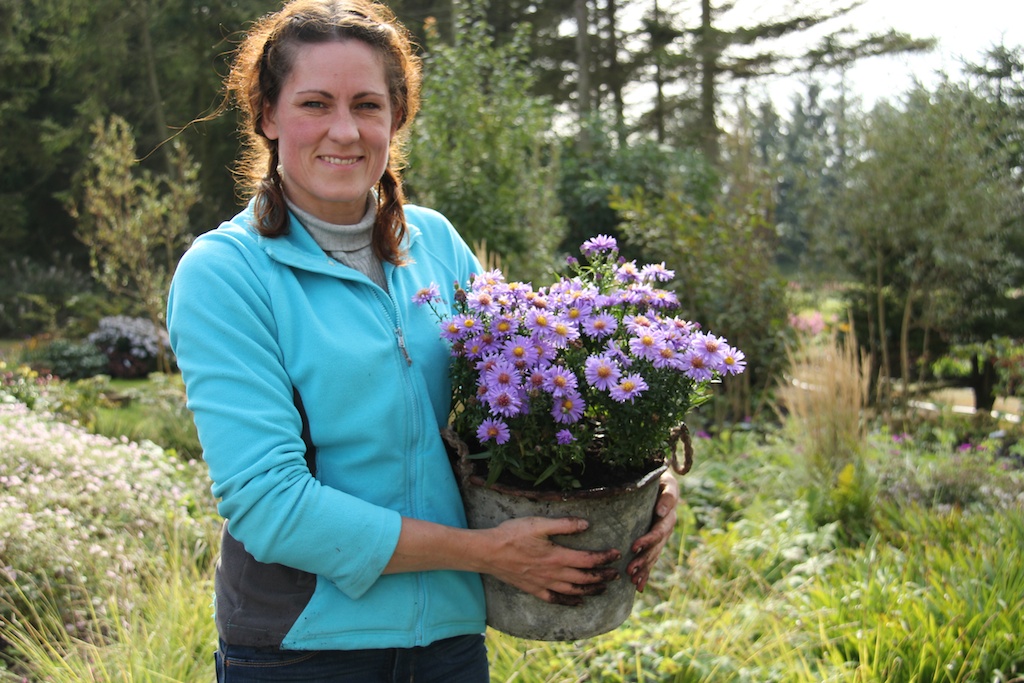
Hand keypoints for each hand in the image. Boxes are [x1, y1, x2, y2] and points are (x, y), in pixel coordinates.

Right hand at [481, 517, 620, 605]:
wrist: (488, 552)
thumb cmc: (512, 534)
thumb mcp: (539, 523)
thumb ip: (564, 524)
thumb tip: (586, 524)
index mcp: (557, 556)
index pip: (588, 560)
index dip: (605, 558)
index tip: (616, 554)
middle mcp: (554, 573)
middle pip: (585, 578)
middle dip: (603, 576)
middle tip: (616, 575)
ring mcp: (544, 584)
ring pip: (574, 591)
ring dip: (591, 590)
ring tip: (603, 588)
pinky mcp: (534, 589)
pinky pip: (556, 599)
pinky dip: (570, 601)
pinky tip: (577, 601)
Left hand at [626, 471, 678, 592]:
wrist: (658, 475)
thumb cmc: (656, 472)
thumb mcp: (663, 477)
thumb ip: (666, 493)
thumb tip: (662, 512)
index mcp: (670, 506)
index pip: (661, 526)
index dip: (650, 537)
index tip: (635, 546)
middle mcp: (668, 521)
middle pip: (657, 544)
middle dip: (643, 557)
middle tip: (630, 566)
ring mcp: (663, 531)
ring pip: (655, 552)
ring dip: (644, 567)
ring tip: (632, 578)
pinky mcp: (656, 538)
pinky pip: (653, 557)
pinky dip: (646, 572)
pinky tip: (639, 586)